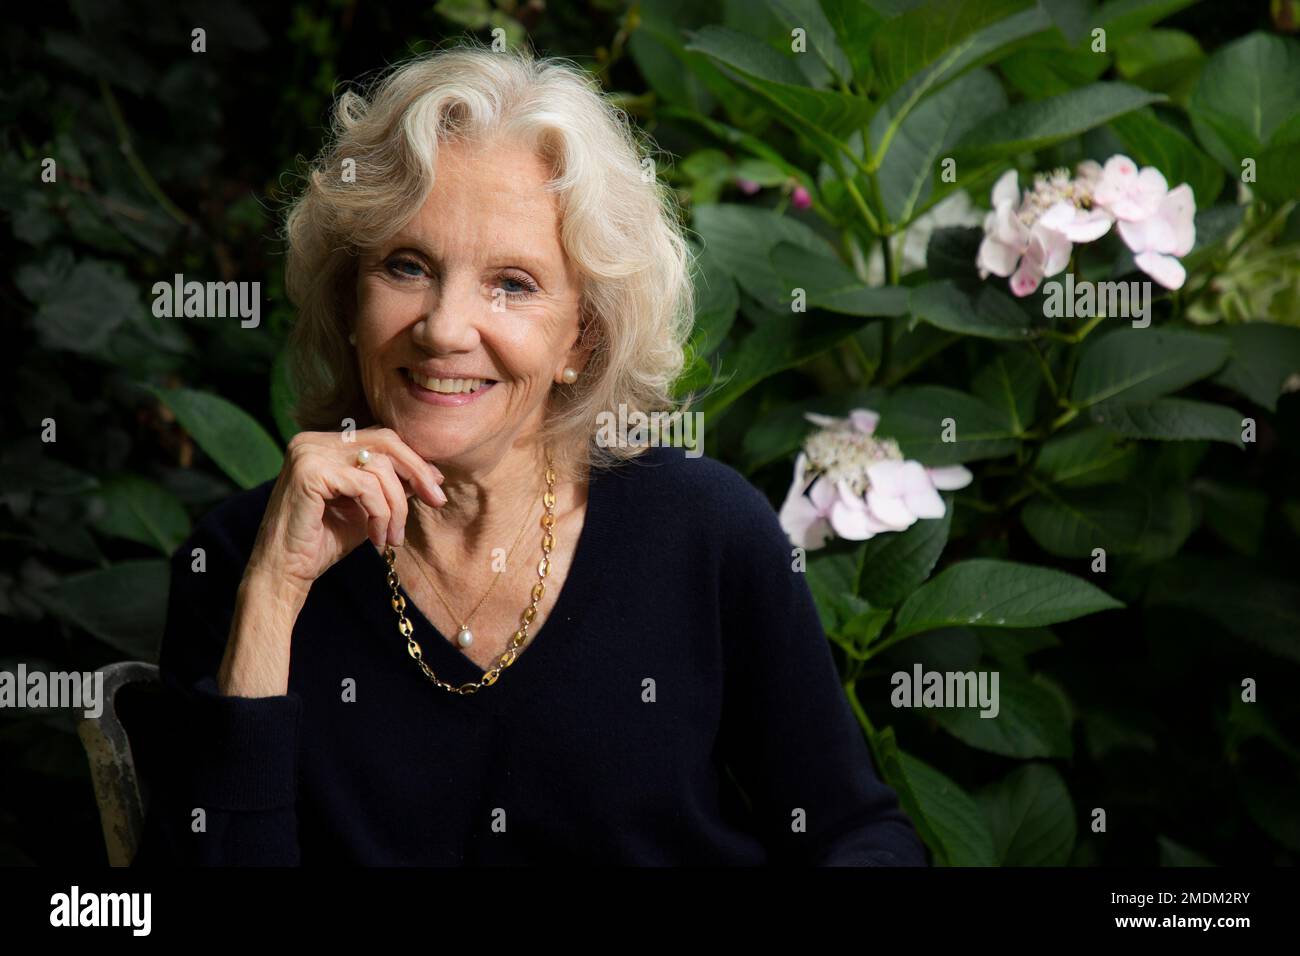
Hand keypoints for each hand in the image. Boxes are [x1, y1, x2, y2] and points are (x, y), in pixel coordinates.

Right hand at [246, 426, 446, 593]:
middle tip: (436, 501)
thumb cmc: (323, 542)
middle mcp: (313, 440)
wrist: (284, 573)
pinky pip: (366, 486)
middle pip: (385, 442)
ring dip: (396, 507)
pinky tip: (376, 538)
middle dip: (417, 472)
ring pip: (379, 467)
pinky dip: (380, 514)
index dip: (413, 461)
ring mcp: (309, 452)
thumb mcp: (367, 508)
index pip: (381, 438)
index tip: (435, 489)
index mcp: (324, 443)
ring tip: (392, 538)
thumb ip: (392, 486)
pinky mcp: (310, 472)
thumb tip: (432, 473)